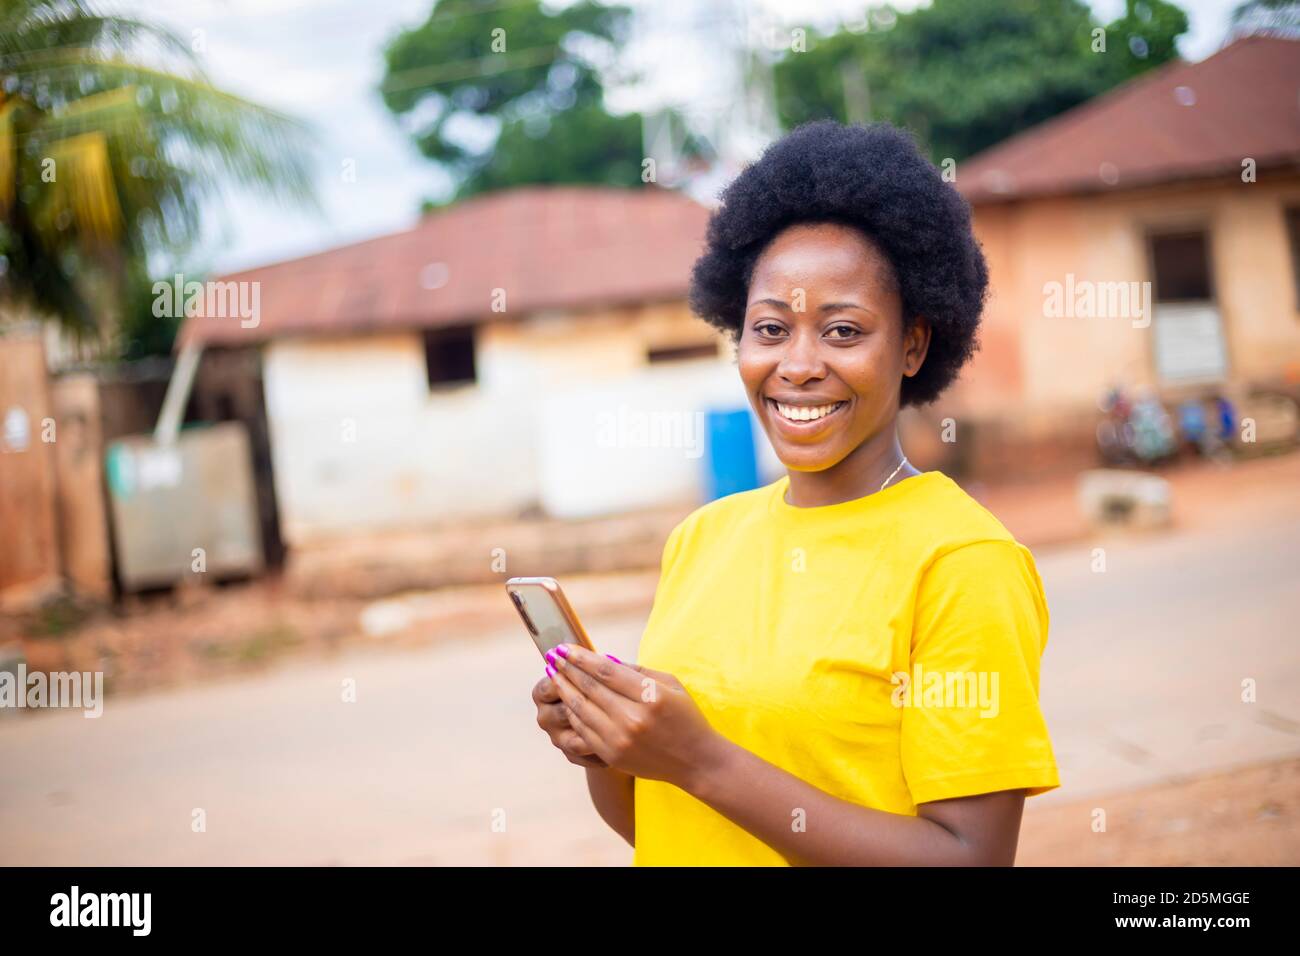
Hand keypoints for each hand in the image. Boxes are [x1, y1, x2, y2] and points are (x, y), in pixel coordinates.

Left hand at [547, 643, 725, 788]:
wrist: (695, 761)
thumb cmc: (686, 716)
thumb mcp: (670, 684)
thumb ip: (637, 670)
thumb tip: (604, 659)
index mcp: (650, 696)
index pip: (605, 671)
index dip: (581, 657)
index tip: (564, 647)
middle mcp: (633, 718)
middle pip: (589, 688)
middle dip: (567, 669)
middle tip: (552, 657)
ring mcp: (620, 739)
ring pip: (581, 709)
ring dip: (564, 690)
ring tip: (553, 675)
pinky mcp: (612, 755)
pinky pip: (584, 730)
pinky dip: (573, 714)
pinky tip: (567, 701)